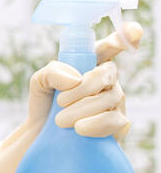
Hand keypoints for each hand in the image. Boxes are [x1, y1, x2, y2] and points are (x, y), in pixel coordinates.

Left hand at [0, 21, 142, 172]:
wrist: (41, 139)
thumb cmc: (45, 107)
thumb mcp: (39, 84)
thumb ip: (51, 72)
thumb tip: (75, 79)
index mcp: (91, 65)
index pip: (110, 47)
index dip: (124, 37)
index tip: (132, 32)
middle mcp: (108, 81)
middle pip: (108, 73)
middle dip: (84, 86)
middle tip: (60, 102)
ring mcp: (116, 103)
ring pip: (110, 98)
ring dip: (82, 109)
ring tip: (60, 121)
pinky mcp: (118, 126)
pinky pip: (114, 121)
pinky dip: (94, 124)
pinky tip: (79, 129)